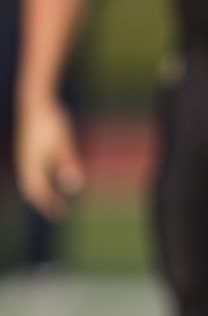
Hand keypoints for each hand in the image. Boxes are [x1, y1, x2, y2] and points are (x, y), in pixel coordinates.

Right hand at [15, 94, 85, 218]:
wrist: (35, 102)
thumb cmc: (51, 122)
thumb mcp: (63, 143)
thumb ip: (68, 163)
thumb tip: (74, 186)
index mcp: (31, 163)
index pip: (38, 190)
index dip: (48, 203)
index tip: (60, 213)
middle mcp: (25, 161)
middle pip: (30, 188)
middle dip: (43, 201)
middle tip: (57, 212)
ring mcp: (25, 155)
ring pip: (30, 179)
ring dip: (40, 191)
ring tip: (53, 201)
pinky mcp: (28, 150)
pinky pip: (32, 170)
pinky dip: (40, 180)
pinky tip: (51, 179)